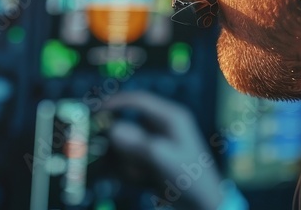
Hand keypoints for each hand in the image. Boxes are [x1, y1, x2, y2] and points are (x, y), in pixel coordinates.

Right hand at [102, 91, 225, 209]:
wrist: (203, 204)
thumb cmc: (191, 178)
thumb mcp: (164, 159)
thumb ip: (137, 143)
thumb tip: (113, 130)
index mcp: (171, 117)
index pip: (139, 101)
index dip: (116, 103)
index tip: (97, 111)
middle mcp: (161, 127)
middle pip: (128, 125)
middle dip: (121, 145)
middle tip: (121, 159)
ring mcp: (154, 144)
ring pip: (126, 146)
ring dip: (126, 162)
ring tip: (141, 175)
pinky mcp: (150, 160)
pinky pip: (129, 160)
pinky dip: (126, 170)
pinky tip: (138, 179)